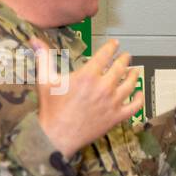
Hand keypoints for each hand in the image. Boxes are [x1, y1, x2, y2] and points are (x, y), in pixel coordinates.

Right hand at [32, 38, 141, 157]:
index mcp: (87, 75)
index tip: (115, 44)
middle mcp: (103, 87)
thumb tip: (34, 40)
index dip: (111, 47)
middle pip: (120, 68)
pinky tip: (140, 93)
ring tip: (135, 70)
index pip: (105, 55)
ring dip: (134, 75)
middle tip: (126, 56)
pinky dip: (139, 98)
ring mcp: (112, 103)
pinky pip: (135, 106)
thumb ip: (44, 58)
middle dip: (124, 59)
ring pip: (130, 84)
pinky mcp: (117, 117)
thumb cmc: (51, 108)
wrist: (57, 135)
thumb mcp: (45, 80)